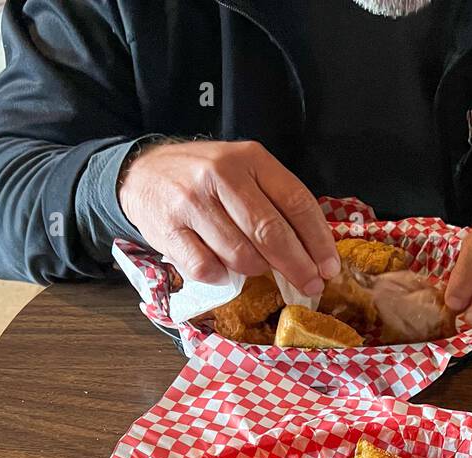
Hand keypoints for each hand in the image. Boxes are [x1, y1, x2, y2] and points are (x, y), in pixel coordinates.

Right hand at [118, 140, 339, 295]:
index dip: (318, 241)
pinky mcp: (168, 229)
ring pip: (240, 255)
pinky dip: (221, 277)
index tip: (329, 268)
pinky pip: (207, 269)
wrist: (143, 172)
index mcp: (250, 158)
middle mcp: (221, 175)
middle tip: (310, 285)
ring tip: (254, 267)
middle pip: (270, 232)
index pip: (296, 202)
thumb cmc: (204, 179)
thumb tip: (313, 253)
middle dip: (297, 266)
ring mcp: (192, 202)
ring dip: (255, 270)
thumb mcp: (244, 171)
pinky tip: (221, 269)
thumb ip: (275, 201)